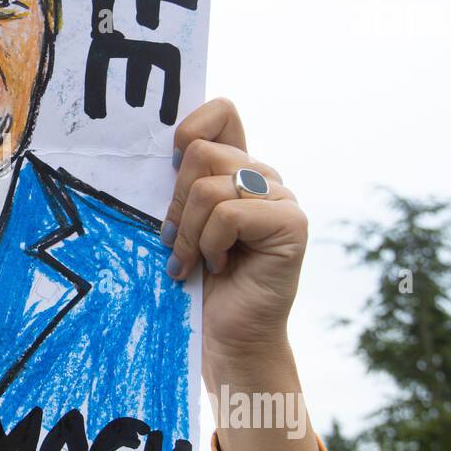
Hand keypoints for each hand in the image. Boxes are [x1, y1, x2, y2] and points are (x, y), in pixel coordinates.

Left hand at [163, 98, 306, 375]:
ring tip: (192, 262)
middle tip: (175, 242)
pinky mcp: (291, 223)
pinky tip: (219, 267)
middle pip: (202, 153)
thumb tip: (159, 153)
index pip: (221, 112)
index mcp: (238, 168)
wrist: (229, 339)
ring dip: (189, 232)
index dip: (190, 127)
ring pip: (210, 186)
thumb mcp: (181, 225)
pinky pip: (229, 214)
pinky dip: (211, 245)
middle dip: (176, 203)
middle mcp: (264, 176)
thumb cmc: (199, 284)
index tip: (169, 164)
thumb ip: (181, 186)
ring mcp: (282, 198)